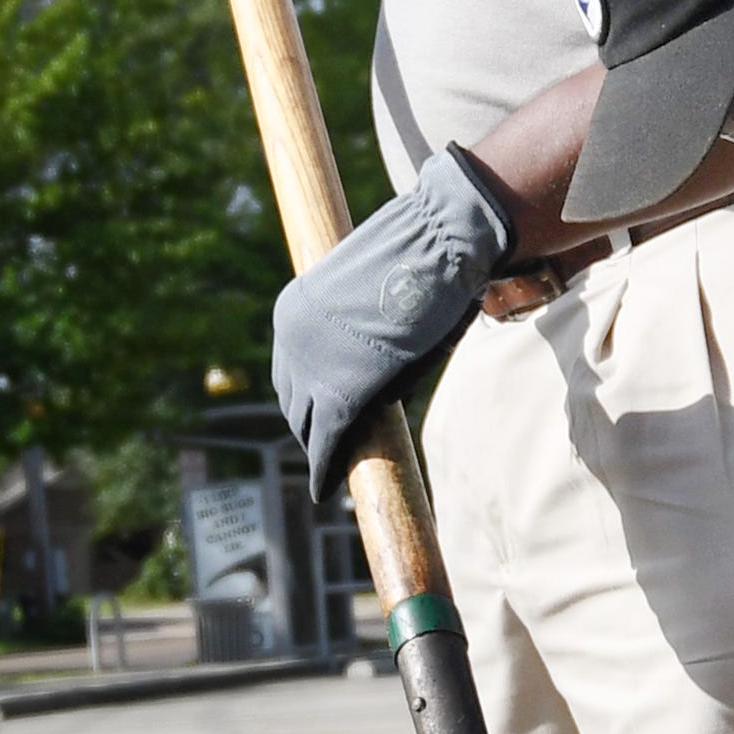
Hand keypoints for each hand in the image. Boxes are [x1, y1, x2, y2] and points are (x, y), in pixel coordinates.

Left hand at [272, 147, 514, 495]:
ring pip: (306, 424)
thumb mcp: (376, 302)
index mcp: (294, 311)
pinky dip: (325, 468)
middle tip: (327, 448)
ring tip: (332, 466)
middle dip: (308, 426)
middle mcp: (291, 338)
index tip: (317, 422)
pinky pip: (326, 443)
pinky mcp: (336, 395)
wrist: (442, 246)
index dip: (305, 401)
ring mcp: (311, 366)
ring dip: (319, 446)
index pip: (291, 371)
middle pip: (292, 400)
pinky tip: (326, 487)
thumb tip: (368, 390)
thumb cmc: (424, 264)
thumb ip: (359, 343)